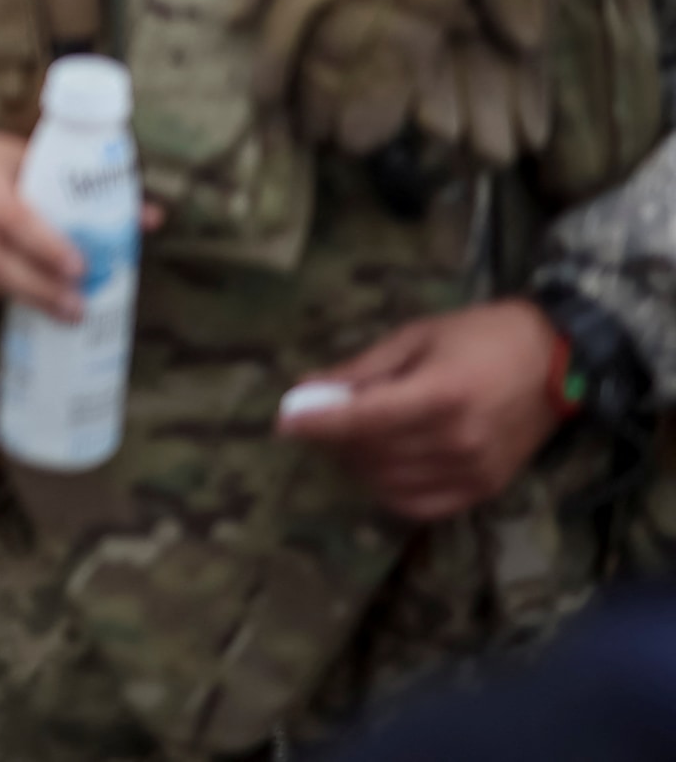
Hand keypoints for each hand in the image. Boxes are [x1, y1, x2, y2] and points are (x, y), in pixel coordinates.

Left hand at [277, 299, 563, 521]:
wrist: (557, 360)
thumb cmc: (479, 336)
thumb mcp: (414, 338)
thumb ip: (362, 370)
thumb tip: (308, 388)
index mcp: (442, 393)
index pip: (363, 419)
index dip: (318, 423)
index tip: (284, 421)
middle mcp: (458, 439)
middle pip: (371, 453)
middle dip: (334, 438)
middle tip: (318, 418)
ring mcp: (474, 470)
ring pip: (389, 482)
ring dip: (357, 462)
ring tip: (350, 436)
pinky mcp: (485, 490)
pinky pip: (420, 505)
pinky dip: (388, 490)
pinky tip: (379, 465)